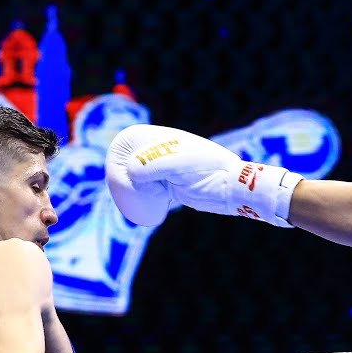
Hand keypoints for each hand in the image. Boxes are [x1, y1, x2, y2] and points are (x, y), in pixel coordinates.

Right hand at [105, 124, 302, 227]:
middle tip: (130, 197)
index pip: (127, 144)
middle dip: (124, 182)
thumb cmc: (211, 171)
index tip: (121, 177)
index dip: (118, 160)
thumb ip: (155, 164)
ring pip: (138, 182)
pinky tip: (153, 212)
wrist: (233, 188)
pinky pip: (150, 194)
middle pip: (129, 165)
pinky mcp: (172, 188)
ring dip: (134, 194)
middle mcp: (161, 153)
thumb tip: (131, 171)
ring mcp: (166, 171)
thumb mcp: (181, 166)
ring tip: (140, 205)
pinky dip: (147, 202)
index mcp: (160, 140)